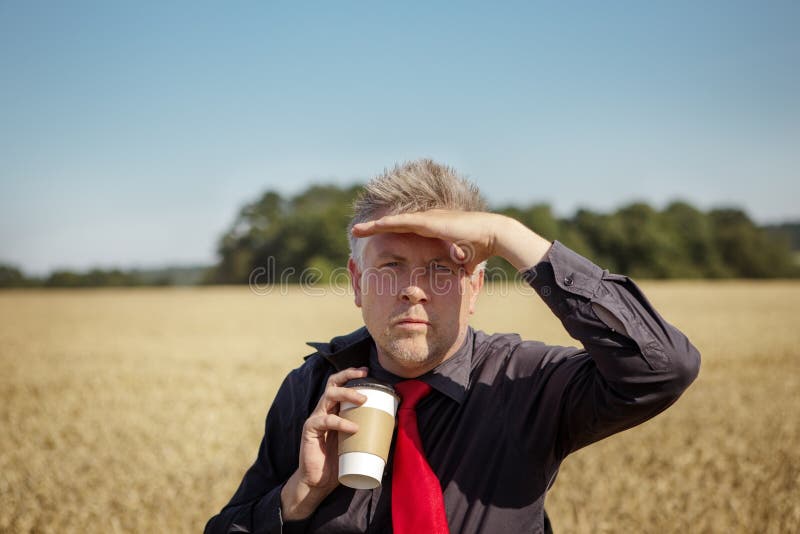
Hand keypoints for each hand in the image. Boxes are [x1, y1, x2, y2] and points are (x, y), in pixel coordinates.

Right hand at [281, 367, 368, 519]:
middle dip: (348, 377)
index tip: (366, 370)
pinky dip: (340, 422)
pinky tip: (353, 427)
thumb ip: (369, 430)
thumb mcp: (356, 441)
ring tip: (363, 400)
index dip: (351, 374)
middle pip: (333, 384)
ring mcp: (316, 418)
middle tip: (365, 378)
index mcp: (334, 409)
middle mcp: (323, 410)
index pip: (339, 384)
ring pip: (328, 396)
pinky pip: (324, 420)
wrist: (318, 481)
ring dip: (347, 394)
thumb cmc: (338, 460)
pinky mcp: (310, 430)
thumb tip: (396, 423)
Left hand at [351, 209, 551, 271]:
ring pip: (393, 222)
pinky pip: (401, 222)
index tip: (373, 243)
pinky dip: (384, 224)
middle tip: (355, 232)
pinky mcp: (428, 221)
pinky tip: (370, 227)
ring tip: (355, 230)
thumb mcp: (460, 264)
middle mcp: (426, 222)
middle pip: (393, 226)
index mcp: (431, 231)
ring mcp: (426, 220)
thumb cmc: (480, 250)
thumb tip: (458, 291)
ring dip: (373, 226)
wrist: (492, 236)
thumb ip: (454, 272)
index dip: (387, 236)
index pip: (404, 233)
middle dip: (374, 229)